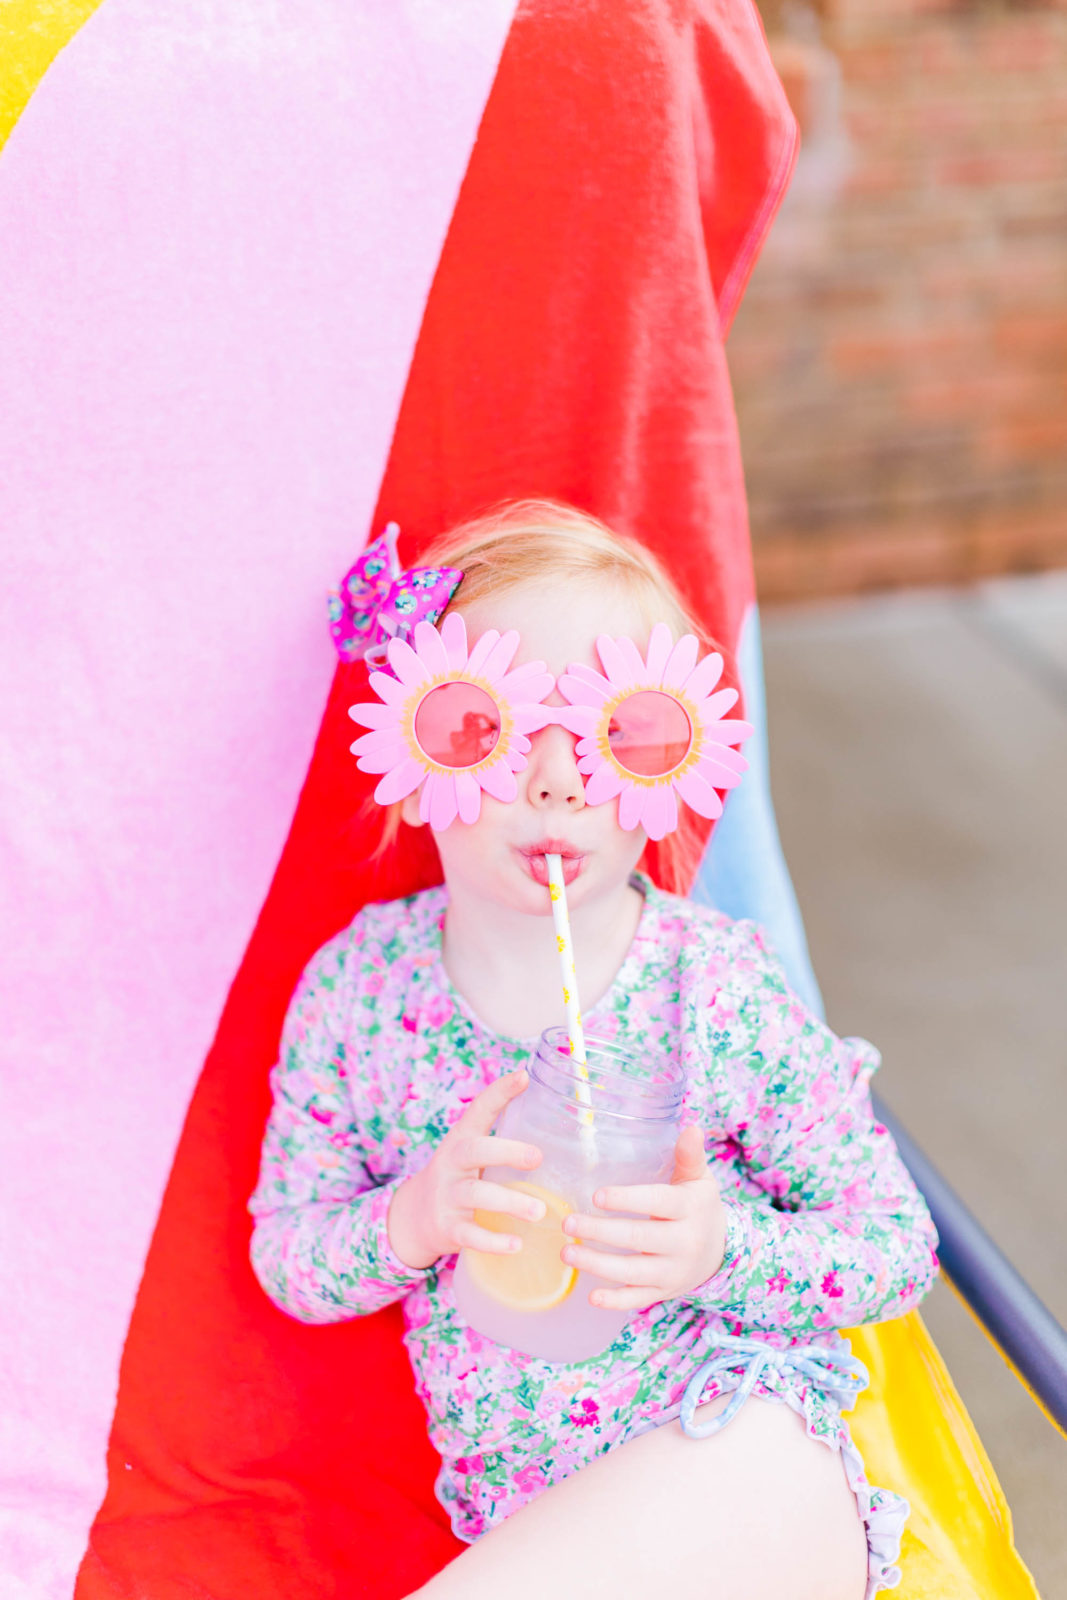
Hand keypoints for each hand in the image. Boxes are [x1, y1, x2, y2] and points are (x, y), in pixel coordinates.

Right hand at [387, 1071, 544, 1270]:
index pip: (479, 1109)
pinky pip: (470, 1234)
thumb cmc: (458, 1179)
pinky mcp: (447, 1227)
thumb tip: (555, 1130)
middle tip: (536, 1157)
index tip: (523, 1075)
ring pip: (476, 1195)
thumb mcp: (469, 1153)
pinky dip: (493, 1241)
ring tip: (539, 1211)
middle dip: (506, 1151)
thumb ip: (500, 1142)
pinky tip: (515, 1244)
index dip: (500, 1091)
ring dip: (510, 1202)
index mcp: (462, 1140)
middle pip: (474, 1151)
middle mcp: (452, 1164)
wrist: (414, 1218)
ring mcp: (447, 1196)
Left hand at [561, 1124, 726, 1311]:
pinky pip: (639, 1299)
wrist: (721, 1251)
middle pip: (640, 1238)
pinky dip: (615, 1301)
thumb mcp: (699, 1179)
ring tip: (567, 1252)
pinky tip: (591, 1295)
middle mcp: (683, 1242)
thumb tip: (691, 1127)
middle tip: (568, 1222)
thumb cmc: (698, 1206)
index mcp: (689, 1208)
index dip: (628, 1200)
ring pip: (634, 1271)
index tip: (597, 1196)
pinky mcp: (664, 1292)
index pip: (657, 1202)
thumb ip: (690, 1155)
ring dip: (598, 1264)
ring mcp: (673, 1271)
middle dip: (601, 1232)